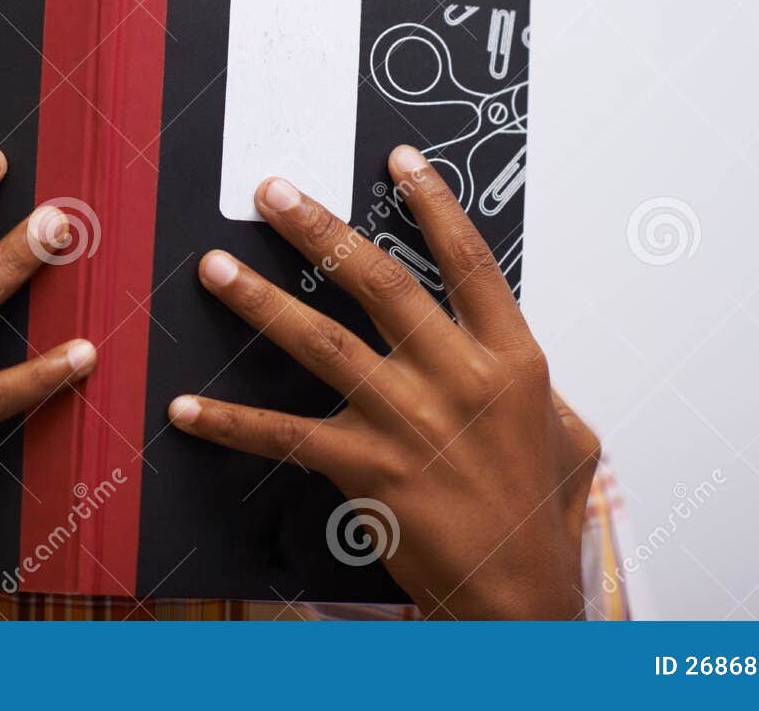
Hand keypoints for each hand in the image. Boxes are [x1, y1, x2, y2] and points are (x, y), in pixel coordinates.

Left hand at [166, 144, 599, 618]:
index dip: (433, 204)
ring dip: (263, 302)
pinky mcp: (368, 471)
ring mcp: (409, 423)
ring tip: (215, 266)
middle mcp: (458, 380)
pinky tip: (189, 407)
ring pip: (324, 344)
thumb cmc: (538, 515)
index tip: (396, 160)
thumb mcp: (569, 434)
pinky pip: (287, 437)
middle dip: (321, 229)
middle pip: (381, 284)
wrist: (519, 597)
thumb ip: (536, 382)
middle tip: (273, 191)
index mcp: (511, 359)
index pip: (468, 263)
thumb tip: (506, 347)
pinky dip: (233, 423)